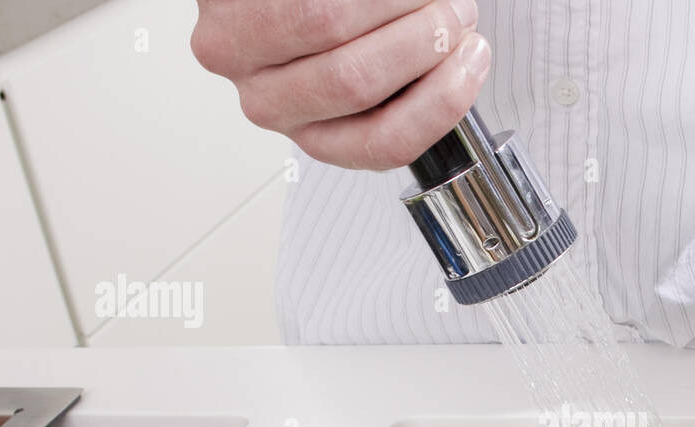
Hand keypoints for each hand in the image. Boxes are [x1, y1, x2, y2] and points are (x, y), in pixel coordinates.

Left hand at [192, 0, 489, 169]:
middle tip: (457, 13)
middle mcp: (269, 105)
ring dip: (396, 2)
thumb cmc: (319, 26)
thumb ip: (406, 81)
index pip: (383, 144)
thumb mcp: (365, 70)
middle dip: (424, 41)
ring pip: (324, 25)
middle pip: (356, 80)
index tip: (474, 58)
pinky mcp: (220, 4)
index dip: (441, 102)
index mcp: (318, 135)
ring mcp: (236, 54)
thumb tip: (457, 61)